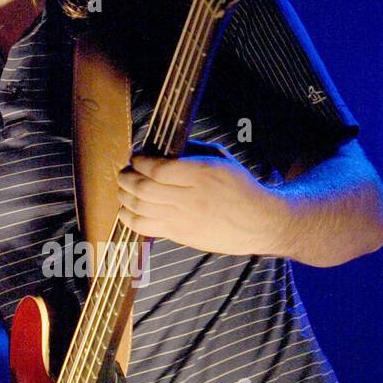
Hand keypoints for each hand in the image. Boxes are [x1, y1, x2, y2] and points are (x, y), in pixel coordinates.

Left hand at [116, 151, 284, 256]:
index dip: (140, 162)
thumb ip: (192, 150)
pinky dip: (130, 218)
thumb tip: (162, 146)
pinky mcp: (181, 236)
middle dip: (126, 178)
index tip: (136, 157)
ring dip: (124, 197)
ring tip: (123, 189)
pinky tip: (126, 210)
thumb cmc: (240, 187)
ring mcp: (184, 220)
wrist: (260, 222)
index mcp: (202, 175)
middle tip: (123, 172)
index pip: (159, 169)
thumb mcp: (221, 159)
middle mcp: (190, 199)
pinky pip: (146, 228)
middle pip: (144, 189)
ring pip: (141, 210)